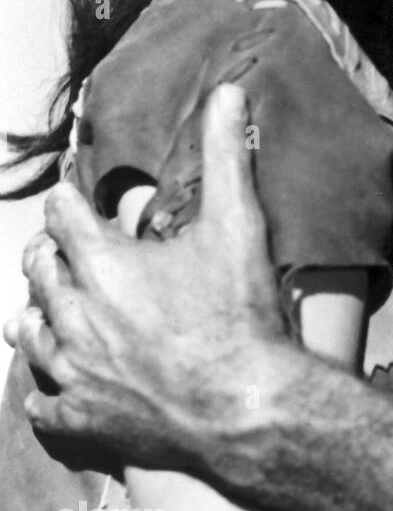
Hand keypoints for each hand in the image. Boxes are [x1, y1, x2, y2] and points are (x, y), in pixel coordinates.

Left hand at [2, 84, 287, 472]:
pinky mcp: (82, 417)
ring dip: (36, 311)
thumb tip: (227, 93)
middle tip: (59, 244)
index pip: (62, 215)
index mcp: (104, 264)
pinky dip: (44, 387)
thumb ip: (226, 154)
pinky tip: (55, 380)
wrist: (245, 404)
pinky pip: (41, 401)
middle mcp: (75, 315)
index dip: (68, 200)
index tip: (72, 196)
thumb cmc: (240, 313)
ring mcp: (74, 370)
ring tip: (45, 304)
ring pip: (29, 332)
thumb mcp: (238, 222)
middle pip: (38, 270)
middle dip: (48, 250)